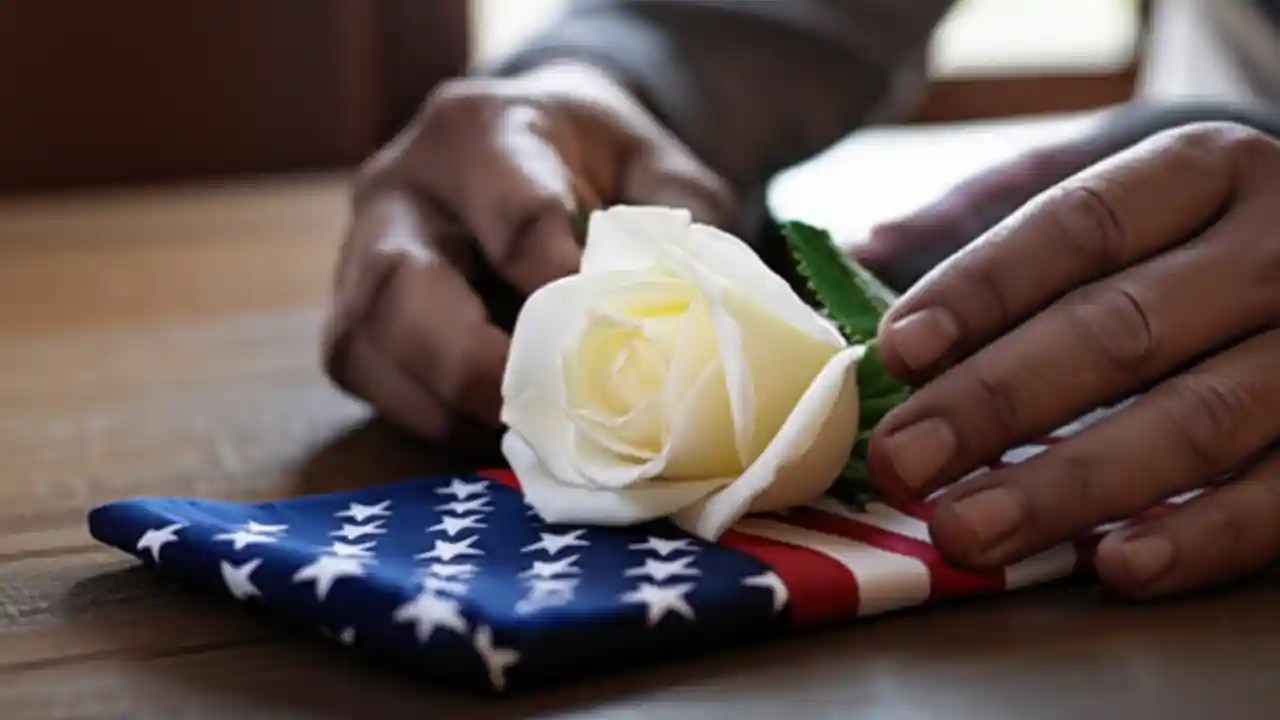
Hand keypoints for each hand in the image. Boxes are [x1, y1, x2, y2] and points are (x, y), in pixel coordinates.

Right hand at [325, 62, 733, 443]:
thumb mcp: (656, 171)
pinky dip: (429, 417)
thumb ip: (675, 228)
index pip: (513, 214)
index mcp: (480, 132)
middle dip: (473, 362)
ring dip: (446, 402)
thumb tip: (687, 319)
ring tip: (523, 430)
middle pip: (401, 283)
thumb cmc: (599, 167)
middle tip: (544, 410)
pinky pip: (366, 377)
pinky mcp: (352, 312)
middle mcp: (400, 188)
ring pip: (364, 340)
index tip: (612, 338)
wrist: (534, 150)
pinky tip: (489, 428)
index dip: (561, 287)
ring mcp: (360, 252)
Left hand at [867, 122, 1279, 597]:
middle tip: (903, 461)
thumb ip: (997, 216)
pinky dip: (1200, 537)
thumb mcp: (1120, 194)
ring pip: (1197, 419)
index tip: (897, 349)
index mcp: (1202, 173)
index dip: (983, 289)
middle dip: (998, 401)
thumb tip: (868, 252)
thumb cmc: (1195, 237)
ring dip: (1069, 485)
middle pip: (1124, 328)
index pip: (1079, 226)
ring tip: (966, 530)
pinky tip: (1114, 564)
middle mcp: (1275, 247)